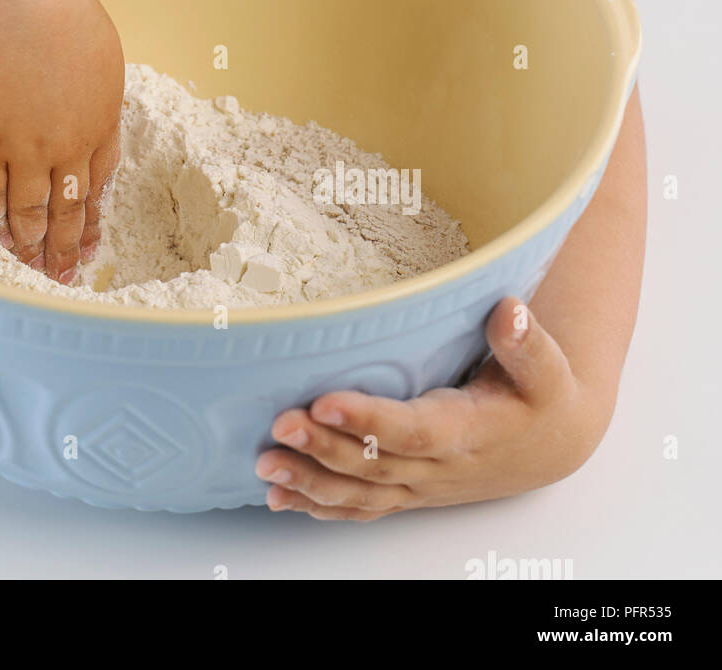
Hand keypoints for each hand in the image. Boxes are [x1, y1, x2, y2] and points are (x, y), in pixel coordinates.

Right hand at [0, 0, 123, 282]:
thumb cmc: (56, 5)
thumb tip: (82, 97)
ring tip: (32, 266)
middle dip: (67, 243)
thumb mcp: (98, 46)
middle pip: (70, 204)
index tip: (90, 233)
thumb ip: (92, 83)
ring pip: (31, 209)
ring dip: (31, 243)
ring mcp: (25, 150)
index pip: (99, 177)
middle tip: (65, 272)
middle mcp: (69, 145)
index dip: (92, 210)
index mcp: (102, 118)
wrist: (13, 1)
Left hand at [254, 298, 607, 519]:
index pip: (411, 430)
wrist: (550, 444)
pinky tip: (279, 495)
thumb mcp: (547, 369)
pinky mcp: (407, 491)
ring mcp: (419, 484)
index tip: (324, 402)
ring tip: (266, 465)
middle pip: (373, 464)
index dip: (368, 420)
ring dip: (311, 482)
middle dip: (323, 448)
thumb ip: (527, 342)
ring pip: (360, 493)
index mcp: (467, 432)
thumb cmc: (542, 398)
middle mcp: (438, 466)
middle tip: (279, 426)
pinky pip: (360, 506)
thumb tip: (509, 311)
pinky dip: (319, 505)